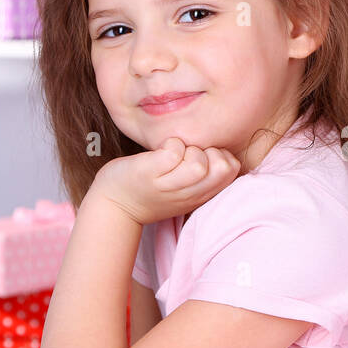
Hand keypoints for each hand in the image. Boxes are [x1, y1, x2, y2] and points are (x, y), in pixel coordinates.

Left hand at [94, 136, 240, 225]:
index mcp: (202, 194)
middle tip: (189, 153)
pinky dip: (169, 143)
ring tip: (174, 153)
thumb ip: (205, 172)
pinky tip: (159, 151)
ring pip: (198, 164)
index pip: (232, 169)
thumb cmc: (153, 189)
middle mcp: (189, 194)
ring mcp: (169, 186)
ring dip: (188, 149)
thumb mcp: (185, 188)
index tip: (202, 155)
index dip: (221, 155)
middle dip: (209, 151)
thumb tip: (219, 144)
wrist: (114, 204)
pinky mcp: (149, 174)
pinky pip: (172, 151)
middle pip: (222, 168)